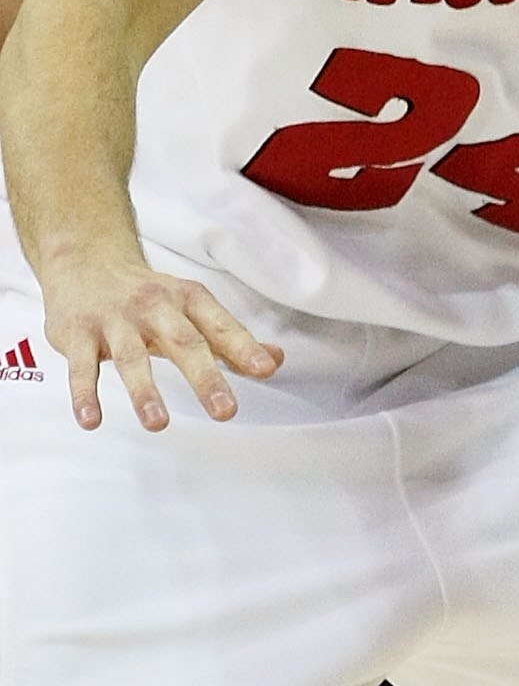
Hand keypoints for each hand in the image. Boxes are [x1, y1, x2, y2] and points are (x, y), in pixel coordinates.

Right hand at [40, 245, 283, 430]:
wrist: (86, 261)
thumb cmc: (148, 296)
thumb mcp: (191, 309)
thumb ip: (230, 339)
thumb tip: (274, 360)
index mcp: (187, 300)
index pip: (221, 325)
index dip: (244, 347)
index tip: (264, 369)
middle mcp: (154, 306)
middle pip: (183, 342)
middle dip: (205, 377)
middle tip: (225, 410)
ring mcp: (114, 320)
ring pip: (129, 357)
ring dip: (143, 391)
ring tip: (157, 424)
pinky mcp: (77, 333)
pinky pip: (81, 366)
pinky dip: (84, 394)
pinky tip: (91, 420)